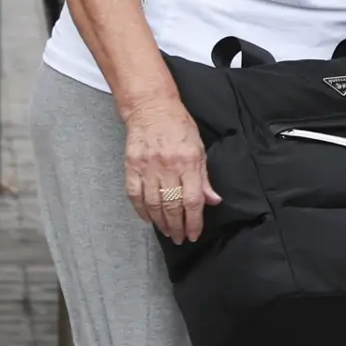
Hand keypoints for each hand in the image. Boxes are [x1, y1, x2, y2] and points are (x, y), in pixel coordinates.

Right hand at [122, 96, 221, 244]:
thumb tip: (213, 200)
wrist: (152, 107)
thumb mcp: (199, 148)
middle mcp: (168, 166)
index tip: (193, 234)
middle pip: (172, 205)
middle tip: (179, 238)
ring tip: (166, 231)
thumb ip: (204, 177)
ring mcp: (148, 166)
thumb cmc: (178, 126)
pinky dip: (141, 210)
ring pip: (154, 203)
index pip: (193, 200)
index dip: (193, 222)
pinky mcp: (131, 165)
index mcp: (189, 161)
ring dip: (160, 222)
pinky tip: (148, 218)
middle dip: (177, 227)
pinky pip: (135, 194)